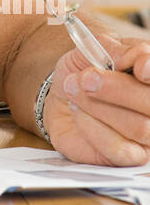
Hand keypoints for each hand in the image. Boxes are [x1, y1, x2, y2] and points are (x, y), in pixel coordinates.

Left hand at [43, 34, 149, 165]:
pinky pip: (119, 149)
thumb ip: (119, 51)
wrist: (63, 91)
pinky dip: (93, 128)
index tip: (140, 68)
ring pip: (137, 127)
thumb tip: (141, 59)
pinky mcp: (129, 156)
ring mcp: (148, 135)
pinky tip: (77, 111)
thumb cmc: (86, 69)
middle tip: (86, 78)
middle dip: (117, 90)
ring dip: (98, 107)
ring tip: (74, 90)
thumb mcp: (96, 48)